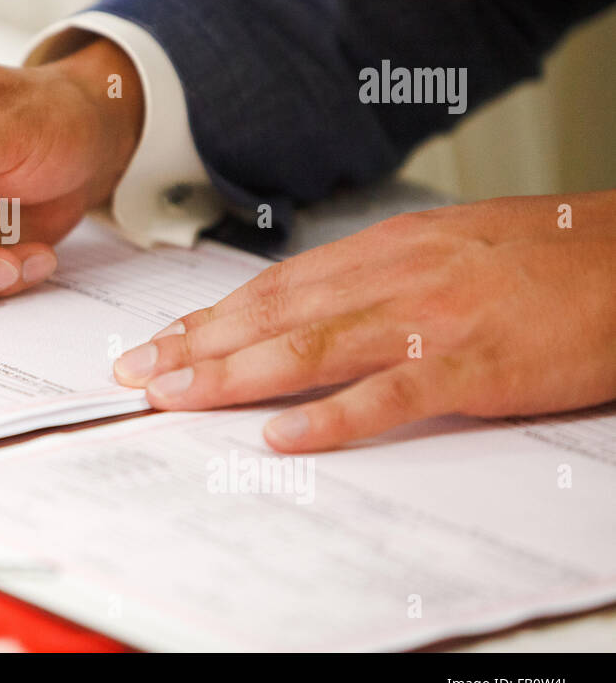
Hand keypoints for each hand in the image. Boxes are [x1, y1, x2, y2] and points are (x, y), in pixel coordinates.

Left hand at [112, 192, 615, 450]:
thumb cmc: (546, 256)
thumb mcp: (448, 245)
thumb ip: (379, 273)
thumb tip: (314, 303)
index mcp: (386, 249)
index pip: (274, 287)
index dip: (209, 316)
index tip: (160, 340)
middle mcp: (394, 276)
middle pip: (272, 314)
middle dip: (194, 346)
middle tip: (135, 373)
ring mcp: (431, 320)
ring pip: (309, 348)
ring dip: (232, 375)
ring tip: (173, 397)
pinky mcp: (475, 366)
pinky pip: (390, 396)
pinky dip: (331, 419)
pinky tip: (282, 437)